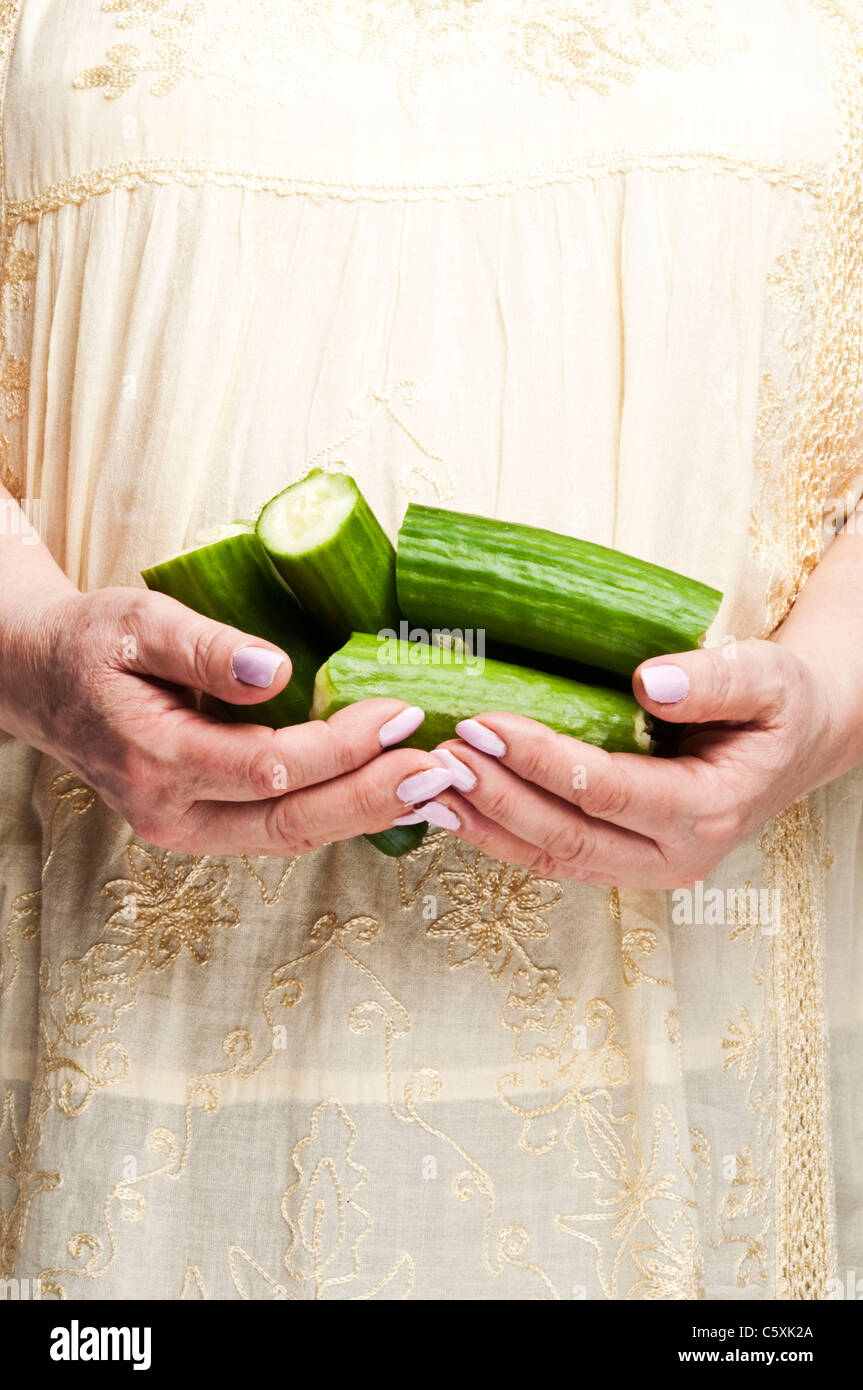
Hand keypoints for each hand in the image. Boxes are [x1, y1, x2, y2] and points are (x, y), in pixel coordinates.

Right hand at [2, 586, 452, 854]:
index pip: (268, 768)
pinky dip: (339, 812)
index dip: (340, 746)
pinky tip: (388, 791)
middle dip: (373, 798)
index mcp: (153, 759)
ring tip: (433, 788)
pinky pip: (280, 829)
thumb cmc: (90, 645)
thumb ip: (202, 646)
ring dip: (366, 814)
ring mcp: (188, 828)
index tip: (399, 713)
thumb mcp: (135, 622)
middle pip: (290, 824)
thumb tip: (274, 671)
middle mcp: (172, 813)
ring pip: (291, 838)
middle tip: (441, 771)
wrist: (43, 682)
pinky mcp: (206, 824)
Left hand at [419, 639, 851, 888]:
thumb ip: (717, 680)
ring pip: (551, 858)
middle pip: (568, 837)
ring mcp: (644, 867)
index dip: (541, 760)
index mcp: (708, 810)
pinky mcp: (620, 861)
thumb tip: (649, 681)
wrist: (793, 745)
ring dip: (485, 824)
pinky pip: (552, 856)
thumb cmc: (779, 707)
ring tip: (427, 784)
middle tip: (441, 755)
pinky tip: (453, 807)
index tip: (485, 724)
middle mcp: (674, 856)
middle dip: (497, 796)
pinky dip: (498, 834)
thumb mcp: (768, 678)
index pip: (607, 790)